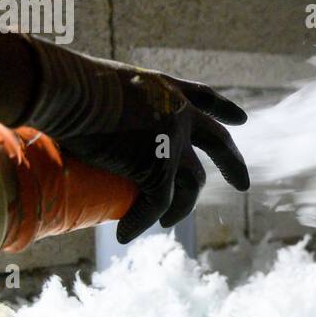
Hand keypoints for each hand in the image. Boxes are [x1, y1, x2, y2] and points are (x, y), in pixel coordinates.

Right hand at [0, 35, 249, 242]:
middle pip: (218, 142)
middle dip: (234, 164)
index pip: (204, 99)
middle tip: (244, 184)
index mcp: (168, 90)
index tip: (240, 120)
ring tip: (168, 221)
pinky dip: (140, 222)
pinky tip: (127, 234)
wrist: (72, 91)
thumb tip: (84, 114)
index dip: (223, 109)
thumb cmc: (71, 81)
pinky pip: (157, 204)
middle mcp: (180, 115)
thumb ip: (109, 102)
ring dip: (181, 206)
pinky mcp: (159, 169)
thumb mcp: (102, 82)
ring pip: (192, 183)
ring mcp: (174, 143)